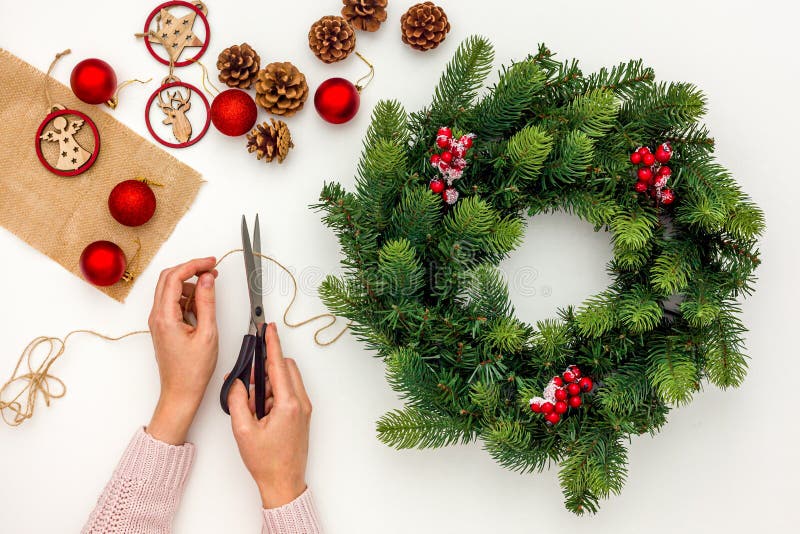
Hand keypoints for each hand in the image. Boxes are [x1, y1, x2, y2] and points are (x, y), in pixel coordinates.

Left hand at [146, 257, 218, 444]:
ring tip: (210, 291)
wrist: (181, 392)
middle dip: (190, 270)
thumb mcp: (207, 333)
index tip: (211, 262)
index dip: (194, 265)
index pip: (175, 277)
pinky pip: (173, 302)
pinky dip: (187, 297)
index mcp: (165, 316)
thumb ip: (207, 302)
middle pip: (168, 278)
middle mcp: (157, 316)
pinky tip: (202, 306)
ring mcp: (158, 321)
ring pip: (170, 289)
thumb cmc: (193, 370)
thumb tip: (207, 279)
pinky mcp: (163, 326)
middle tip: (211, 270)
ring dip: (190, 284)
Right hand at [227, 323, 311, 508]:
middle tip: (248, 383)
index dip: (272, 344)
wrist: (284, 483)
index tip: (268, 328)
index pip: (279, 364)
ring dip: (269, 385)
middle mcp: (301, 403)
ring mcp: (304, 409)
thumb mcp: (243, 429)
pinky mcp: (302, 416)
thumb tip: (237, 382)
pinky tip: (261, 412)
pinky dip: (274, 395)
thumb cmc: (266, 462)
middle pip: (285, 369)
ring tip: (254, 407)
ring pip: (286, 381)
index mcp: (288, 404)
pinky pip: (288, 394)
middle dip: (266, 369)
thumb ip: (238, 400)